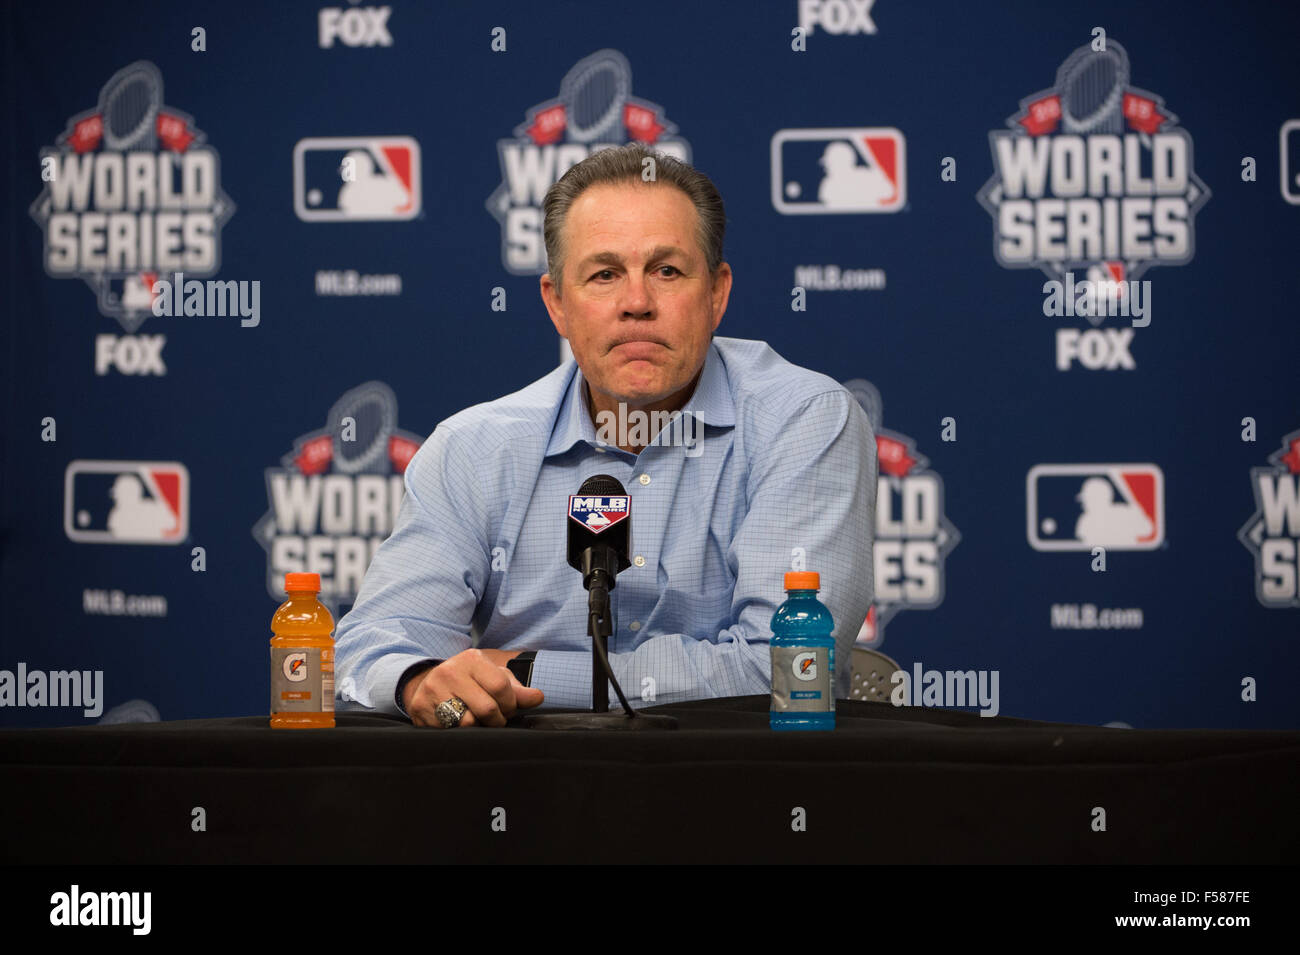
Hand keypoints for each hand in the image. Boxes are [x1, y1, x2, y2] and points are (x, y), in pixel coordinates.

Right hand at [404, 648, 542, 727]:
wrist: (429, 683)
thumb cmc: (470, 682)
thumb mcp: (493, 679)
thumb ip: (517, 690)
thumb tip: (538, 698)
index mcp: (471, 659)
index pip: (501, 687)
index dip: (510, 705)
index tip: (507, 709)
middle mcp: (450, 671)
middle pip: (486, 709)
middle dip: (496, 720)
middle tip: (494, 720)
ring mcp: (432, 690)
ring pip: (467, 722)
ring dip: (477, 728)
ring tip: (475, 719)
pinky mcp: (420, 708)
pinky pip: (448, 731)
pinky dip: (457, 732)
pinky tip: (456, 723)